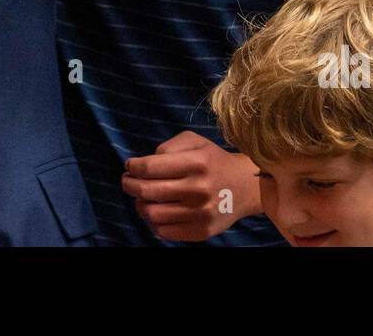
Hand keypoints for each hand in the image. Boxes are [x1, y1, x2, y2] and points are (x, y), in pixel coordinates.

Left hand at [121, 130, 262, 241]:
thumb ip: (168, 147)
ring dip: (140, 205)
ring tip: (141, 198)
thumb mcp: (195, 142)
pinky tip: (156, 211)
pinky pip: (164, 231)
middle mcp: (198, 189)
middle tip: (128, 181)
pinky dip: (153, 222)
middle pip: (147, 191)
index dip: (133, 167)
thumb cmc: (213, 160)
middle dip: (130, 185)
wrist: (245, 187)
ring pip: (152, 214)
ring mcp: (200, 213)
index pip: (150, 167)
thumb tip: (144, 164)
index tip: (130, 166)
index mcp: (197, 163)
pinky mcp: (201, 231)